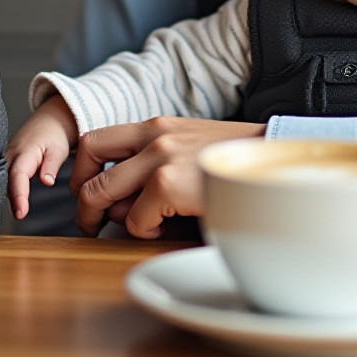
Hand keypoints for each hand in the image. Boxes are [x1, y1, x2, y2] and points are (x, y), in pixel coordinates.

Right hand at [5, 98, 79, 219]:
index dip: (18, 195)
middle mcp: (10, 156)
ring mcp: (6, 160)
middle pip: (6, 181)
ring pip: (2, 181)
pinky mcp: (6, 164)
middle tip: (19, 216)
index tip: (21, 213)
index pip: (18, 176)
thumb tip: (47, 182)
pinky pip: (3, 179)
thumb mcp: (58, 149)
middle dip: (11, 199)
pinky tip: (11, 204)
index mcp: (24, 152)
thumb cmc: (53, 137)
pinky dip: (6, 191)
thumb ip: (51, 165)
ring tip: (16, 213)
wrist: (48, 123)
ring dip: (8, 196)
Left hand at [69, 117, 262, 238]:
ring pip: (100, 193)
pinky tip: (163, 229)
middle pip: (89, 166)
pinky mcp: (168, 184)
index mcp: (157, 125)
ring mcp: (158, 158)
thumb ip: (151, 167)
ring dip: (105, 218)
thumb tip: (116, 205)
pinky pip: (134, 219)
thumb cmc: (235, 162)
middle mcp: (153, 136)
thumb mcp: (189, 149)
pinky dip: (143, 231)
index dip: (82, 170)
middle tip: (91, 222)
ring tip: (130, 228)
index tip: (89, 189)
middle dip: (83, 201)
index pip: (95, 140)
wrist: (274, 162)